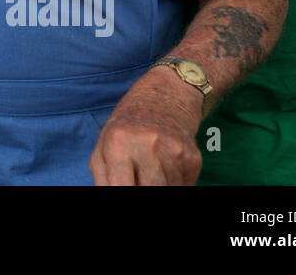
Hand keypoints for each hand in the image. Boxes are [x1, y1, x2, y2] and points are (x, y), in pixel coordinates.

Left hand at [89, 70, 203, 184]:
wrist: (164, 99)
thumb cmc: (126, 127)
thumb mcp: (103, 146)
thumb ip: (103, 178)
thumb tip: (109, 195)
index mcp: (119, 143)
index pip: (121, 187)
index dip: (122, 195)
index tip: (126, 187)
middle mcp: (148, 146)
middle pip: (149, 191)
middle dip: (143, 190)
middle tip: (139, 180)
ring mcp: (173, 152)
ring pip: (168, 191)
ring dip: (160, 188)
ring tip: (150, 171)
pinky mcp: (192, 158)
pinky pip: (184, 186)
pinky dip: (173, 184)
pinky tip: (166, 168)